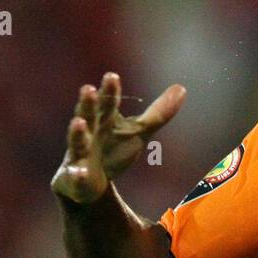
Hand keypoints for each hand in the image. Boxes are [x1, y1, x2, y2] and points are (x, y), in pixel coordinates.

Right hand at [51, 73, 185, 204]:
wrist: (90, 182)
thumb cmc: (113, 150)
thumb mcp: (139, 132)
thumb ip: (158, 113)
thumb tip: (182, 88)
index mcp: (105, 120)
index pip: (108, 103)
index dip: (110, 90)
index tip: (112, 75)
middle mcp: (90, 134)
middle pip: (89, 116)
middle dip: (88, 104)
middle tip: (88, 89)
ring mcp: (80, 155)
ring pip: (77, 142)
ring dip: (77, 132)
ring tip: (79, 122)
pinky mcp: (76, 177)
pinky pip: (76, 176)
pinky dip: (77, 174)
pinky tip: (79, 173)